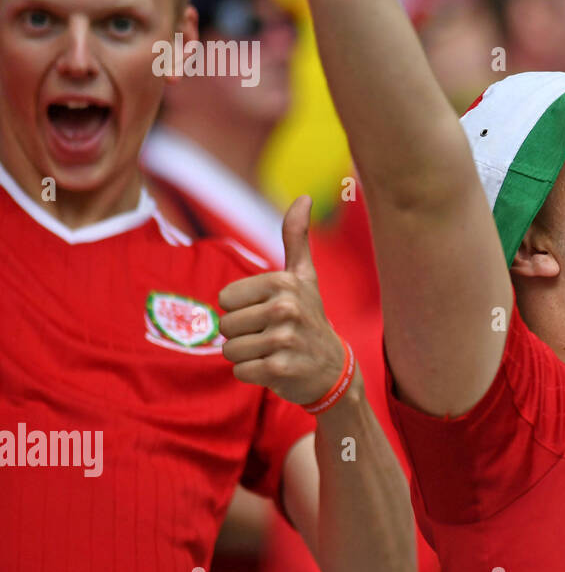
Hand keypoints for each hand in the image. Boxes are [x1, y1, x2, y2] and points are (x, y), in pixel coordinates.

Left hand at [218, 196, 346, 405]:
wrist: (332, 368)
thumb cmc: (310, 317)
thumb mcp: (304, 277)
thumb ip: (296, 237)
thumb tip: (303, 197)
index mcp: (284, 282)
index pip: (225, 300)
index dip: (242, 310)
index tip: (267, 314)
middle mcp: (286, 308)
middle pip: (225, 326)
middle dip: (243, 335)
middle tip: (270, 336)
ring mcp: (284, 339)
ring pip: (230, 350)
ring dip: (247, 356)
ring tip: (272, 352)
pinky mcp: (281, 369)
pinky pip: (240, 371)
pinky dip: (253, 374)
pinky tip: (276, 368)